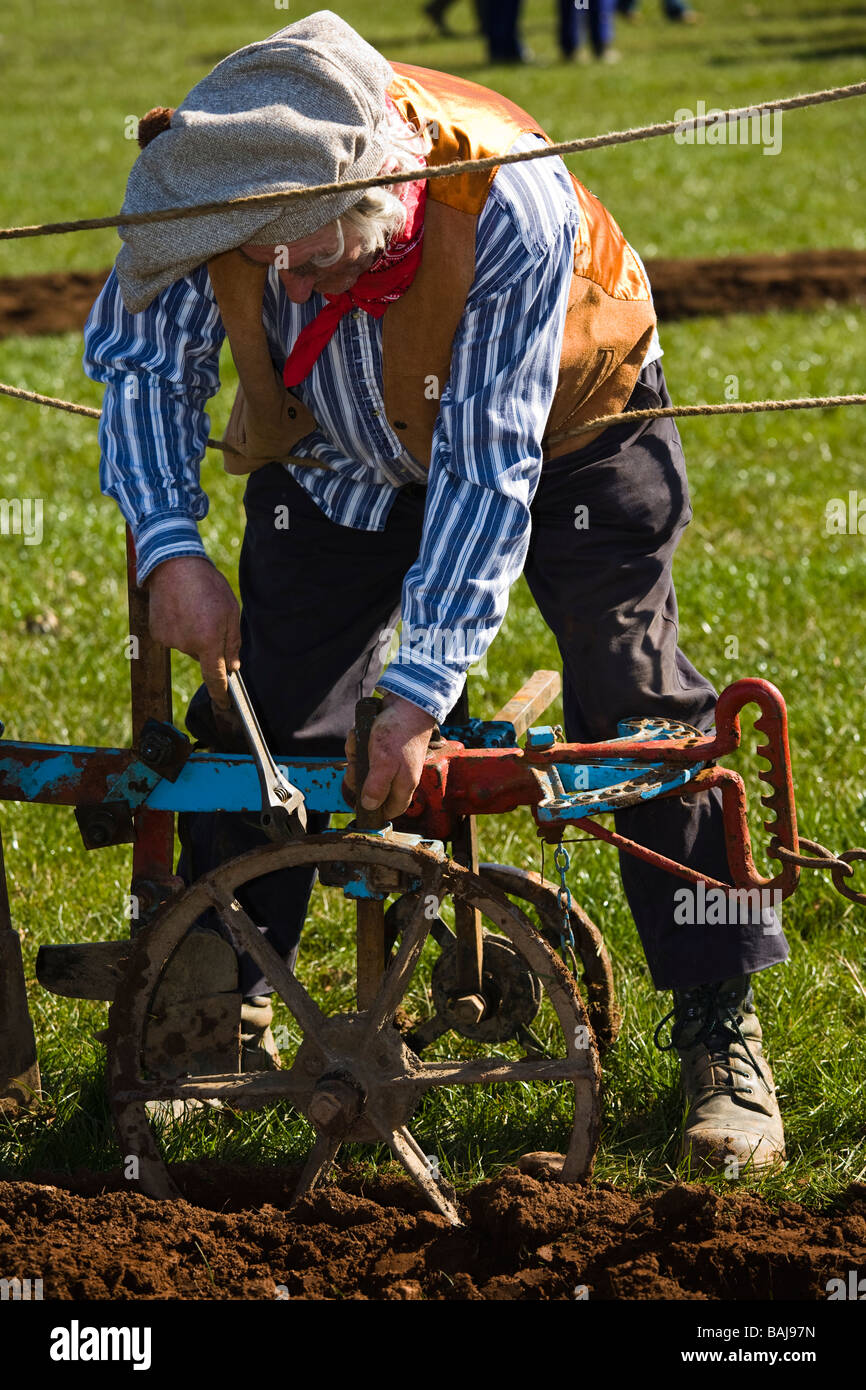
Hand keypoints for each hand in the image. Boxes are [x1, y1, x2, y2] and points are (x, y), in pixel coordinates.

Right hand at [146, 556, 240, 708]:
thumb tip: (232, 667)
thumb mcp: (231, 611)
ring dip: (193, 634)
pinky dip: (178, 628)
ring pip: (188, 646)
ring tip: (193, 607)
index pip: (215, 676)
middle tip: (209, 616)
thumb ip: (232, 643)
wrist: (173, 564)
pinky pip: (173, 638)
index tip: (224, 703)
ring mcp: (169, 640)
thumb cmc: (208, 585)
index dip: (220, 692)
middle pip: (202, 656)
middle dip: (209, 643)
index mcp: (208, 641)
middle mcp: (187, 645)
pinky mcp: (157, 633)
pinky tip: (179, 609)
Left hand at [343, 693, 435, 820]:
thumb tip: (368, 806)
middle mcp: (398, 774)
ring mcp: (389, 759)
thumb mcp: (384, 764)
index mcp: (405, 784)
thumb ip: (376, 788)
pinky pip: (363, 750)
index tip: (360, 806)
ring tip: (359, 741)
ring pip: (364, 767)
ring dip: (356, 755)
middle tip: (355, 765)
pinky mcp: (382, 746)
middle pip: (371, 787)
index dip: (376, 811)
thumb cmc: (399, 732)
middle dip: (357, 775)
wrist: (407, 701)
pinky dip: (358, 742)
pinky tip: (360, 733)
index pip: (392, 809)